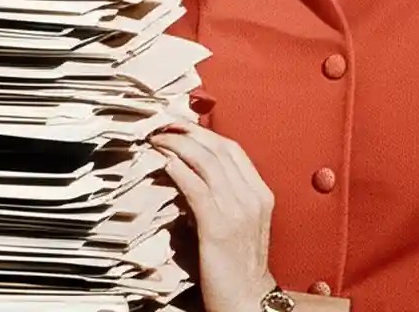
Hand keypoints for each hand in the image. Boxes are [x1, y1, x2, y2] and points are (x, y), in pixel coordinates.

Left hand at [150, 120, 276, 311]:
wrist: (247, 299)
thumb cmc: (238, 266)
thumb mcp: (238, 222)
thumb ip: (223, 196)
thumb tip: (190, 172)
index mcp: (261, 194)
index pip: (232, 149)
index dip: (204, 132)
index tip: (181, 125)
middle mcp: (252, 198)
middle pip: (218, 149)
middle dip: (188, 132)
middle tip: (163, 126)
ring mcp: (238, 211)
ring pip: (206, 162)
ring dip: (177, 146)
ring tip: (157, 140)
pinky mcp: (219, 227)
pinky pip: (196, 188)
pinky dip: (178, 170)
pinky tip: (164, 163)